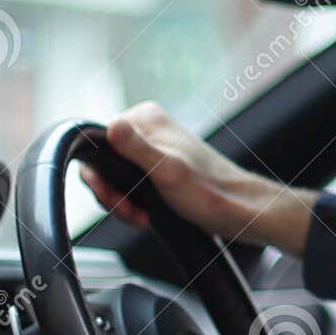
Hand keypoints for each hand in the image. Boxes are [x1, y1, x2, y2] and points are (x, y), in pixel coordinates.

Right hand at [79, 101, 318, 253]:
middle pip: (104, 161)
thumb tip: (111, 127)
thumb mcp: (167, 171)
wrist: (239, 211)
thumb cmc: (210, 192)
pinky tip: (146, 215)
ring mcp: (153, 148)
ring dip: (122, 202)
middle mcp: (148, 129)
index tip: (114, 197)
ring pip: (116, 176)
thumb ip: (137, 148)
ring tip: (140, 217)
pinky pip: (131, 184)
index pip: (96, 141)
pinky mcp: (159, 168)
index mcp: (146, 118)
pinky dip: (133, 202)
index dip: (99, 175)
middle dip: (112, 193)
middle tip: (130, 211)